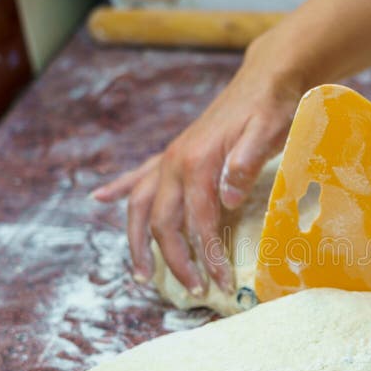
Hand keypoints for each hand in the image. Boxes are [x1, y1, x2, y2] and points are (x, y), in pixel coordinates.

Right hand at [91, 39, 304, 295]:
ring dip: (137, 241)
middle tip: (194, 290)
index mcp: (197, 163)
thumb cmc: (270, 109)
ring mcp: (171, 158)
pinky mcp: (175, 154)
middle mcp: (175, 162)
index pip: (198, 222)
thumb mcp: (267, 134)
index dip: (208, 255)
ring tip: (141, 274)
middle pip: (162, 223)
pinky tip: (100, 198)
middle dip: (175, 261)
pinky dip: (118, 188)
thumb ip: (245, 164)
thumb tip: (227, 200)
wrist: (266, 79)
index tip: (221, 282)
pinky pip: (138, 175)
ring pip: (139, 206)